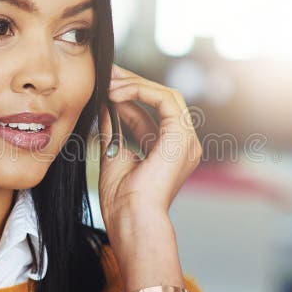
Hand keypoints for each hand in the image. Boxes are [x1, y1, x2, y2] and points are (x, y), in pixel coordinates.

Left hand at [97, 64, 202, 267]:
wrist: (132, 219)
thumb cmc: (122, 200)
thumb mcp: (114, 154)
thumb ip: (114, 129)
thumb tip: (105, 105)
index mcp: (170, 152)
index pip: (151, 113)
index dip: (128, 97)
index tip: (105, 86)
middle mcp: (184, 144)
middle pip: (162, 99)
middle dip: (133, 83)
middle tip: (107, 72)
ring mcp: (186, 140)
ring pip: (166, 95)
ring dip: (135, 85)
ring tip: (108, 83)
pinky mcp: (181, 136)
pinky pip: (165, 99)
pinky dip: (140, 91)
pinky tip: (116, 93)